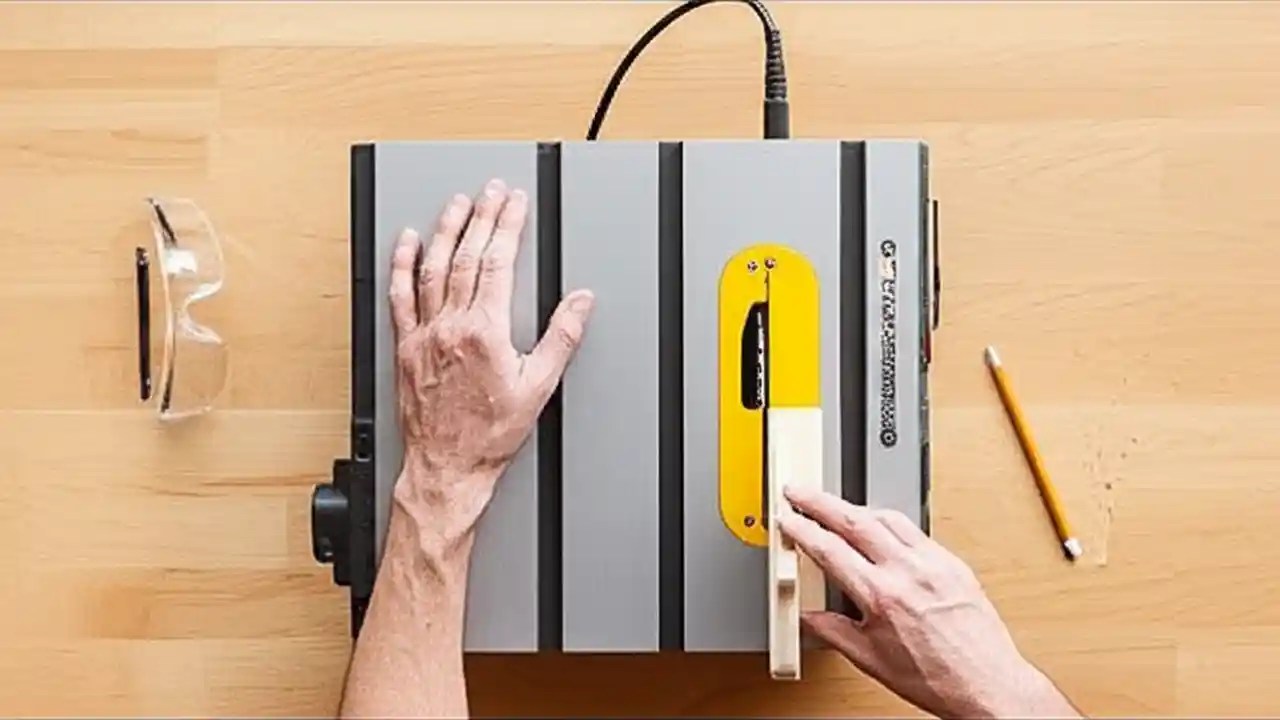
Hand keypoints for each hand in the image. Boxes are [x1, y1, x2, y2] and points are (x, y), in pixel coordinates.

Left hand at [388, 178, 594, 550]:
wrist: (447, 466)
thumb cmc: (489, 436)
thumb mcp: (539, 387)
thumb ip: (561, 338)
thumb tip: (580, 303)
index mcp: (485, 332)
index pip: (498, 263)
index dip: (507, 226)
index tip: (515, 204)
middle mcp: (451, 327)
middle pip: (467, 257)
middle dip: (482, 217)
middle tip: (492, 192)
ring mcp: (424, 334)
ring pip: (433, 268)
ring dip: (446, 231)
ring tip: (458, 204)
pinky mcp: (405, 346)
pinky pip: (401, 296)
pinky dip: (403, 265)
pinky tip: (408, 243)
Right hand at [779, 487, 1079, 718]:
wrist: (988, 685)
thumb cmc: (938, 680)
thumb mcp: (872, 661)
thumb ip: (834, 632)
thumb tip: (810, 617)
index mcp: (883, 597)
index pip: (830, 549)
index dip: (802, 529)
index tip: (788, 519)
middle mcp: (909, 572)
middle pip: (855, 519)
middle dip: (820, 501)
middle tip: (801, 491)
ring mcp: (934, 563)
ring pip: (888, 517)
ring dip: (856, 507)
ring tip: (837, 506)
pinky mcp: (954, 563)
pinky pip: (915, 530)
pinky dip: (890, 523)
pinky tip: (881, 528)